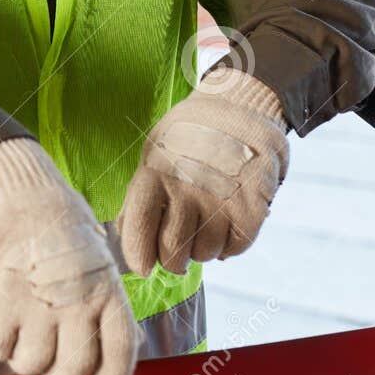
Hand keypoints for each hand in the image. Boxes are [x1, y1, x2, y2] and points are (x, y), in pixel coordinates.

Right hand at [0, 136, 137, 374]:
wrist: (23, 190)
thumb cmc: (61, 228)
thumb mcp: (99, 264)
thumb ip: (100, 310)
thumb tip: (96, 364)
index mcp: (109, 292)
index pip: (120, 356)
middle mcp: (80, 301)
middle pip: (70, 371)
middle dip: (56, 372)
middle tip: (48, 352)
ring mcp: (41, 300)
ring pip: (31, 364)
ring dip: (23, 356)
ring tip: (23, 328)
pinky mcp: (4, 295)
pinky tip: (2, 319)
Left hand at [118, 70, 288, 276]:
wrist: (239, 106)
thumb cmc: (187, 136)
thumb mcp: (153, 156)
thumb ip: (138, 196)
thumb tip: (121, 236)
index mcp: (155, 175)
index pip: (140, 228)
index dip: (138, 256)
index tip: (142, 267)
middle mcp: (187, 189)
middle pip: (174, 252)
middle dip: (172, 261)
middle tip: (176, 254)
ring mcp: (221, 199)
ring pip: (205, 254)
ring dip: (202, 250)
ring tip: (203, 227)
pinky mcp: (252, 206)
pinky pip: (236, 248)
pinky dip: (229, 246)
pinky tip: (225, 226)